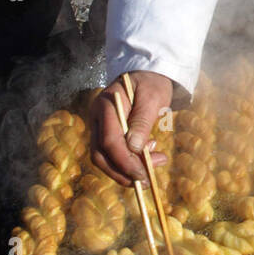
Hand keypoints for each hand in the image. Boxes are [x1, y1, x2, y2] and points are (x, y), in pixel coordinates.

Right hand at [90, 70, 182, 186]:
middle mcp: (97, 117)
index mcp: (106, 106)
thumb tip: (134, 148)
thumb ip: (142, 121)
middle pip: (100, 154)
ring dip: (127, 168)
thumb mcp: (152, 98)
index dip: (124, 161)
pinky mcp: (107, 133)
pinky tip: (149, 153)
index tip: (142, 175)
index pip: (108, 141)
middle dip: (122, 171)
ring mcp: (100, 126)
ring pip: (104, 157)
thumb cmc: (152, 84)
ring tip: (157, 161)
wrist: (149, 75)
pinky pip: (113, 153)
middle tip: (146, 179)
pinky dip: (129, 161)